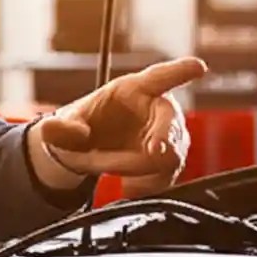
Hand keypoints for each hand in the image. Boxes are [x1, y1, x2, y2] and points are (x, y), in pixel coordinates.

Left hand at [38, 57, 207, 198]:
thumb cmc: (78, 128)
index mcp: (132, 89)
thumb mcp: (61, 127)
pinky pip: (169, 174)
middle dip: (164, 136)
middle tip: (152, 153)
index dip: (179, 71)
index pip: (159, 77)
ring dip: (145, 169)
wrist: (84, 154)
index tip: (198, 67)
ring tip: (121, 180)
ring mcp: (167, 134)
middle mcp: (156, 108)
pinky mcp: (170, 159)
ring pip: (172, 152)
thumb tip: (61, 131)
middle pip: (170, 120)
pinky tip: (130, 189)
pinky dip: (149, 185)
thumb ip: (59, 129)